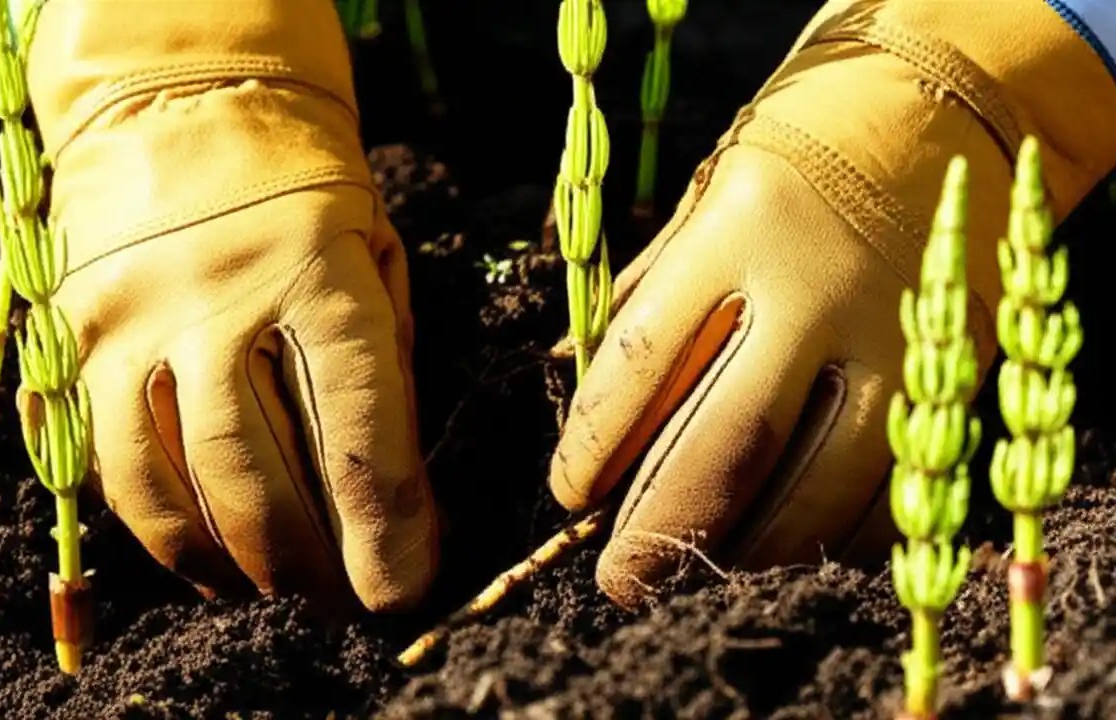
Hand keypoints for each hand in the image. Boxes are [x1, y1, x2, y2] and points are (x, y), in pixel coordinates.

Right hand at [25, 0, 437, 611]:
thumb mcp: (376, 259)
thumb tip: (399, 504)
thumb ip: (386, 374)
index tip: (404, 589)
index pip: (358, 429)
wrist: (182, 107)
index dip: (385, 529)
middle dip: (307, 564)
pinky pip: (106, 463)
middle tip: (341, 605)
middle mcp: (214, 298)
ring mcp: (129, 319)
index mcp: (317, 272)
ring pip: (169, 483)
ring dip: (228, 563)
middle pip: (256, 473)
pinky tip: (204, 559)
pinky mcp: (71, 338)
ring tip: (273, 596)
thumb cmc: (306, 191)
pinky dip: (158, 529)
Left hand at [549, 0, 1115, 607]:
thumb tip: (581, 408)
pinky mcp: (957, 373)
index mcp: (738, 226)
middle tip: (620, 582)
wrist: (932, 120)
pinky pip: (892, 488)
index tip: (568, 495)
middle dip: (664, 528)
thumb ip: (645, 301)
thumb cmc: (785, 168)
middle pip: (733, 442)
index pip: (646, 360)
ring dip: (748, 547)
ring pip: (822, 485)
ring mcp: (902, 336)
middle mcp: (823, 286)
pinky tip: (781, 543)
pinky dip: (829, 535)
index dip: (596, 443)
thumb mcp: (698, 207)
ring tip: (699, 563)